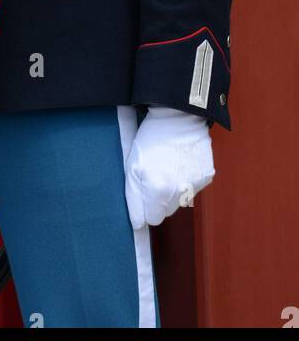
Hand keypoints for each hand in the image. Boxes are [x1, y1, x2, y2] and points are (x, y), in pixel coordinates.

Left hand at [124, 106, 214, 229]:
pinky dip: (186, 180)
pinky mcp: (207, 177)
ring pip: (180, 200)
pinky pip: (193, 188)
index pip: (152, 219)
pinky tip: (181, 162)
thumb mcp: (133, 166)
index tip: (143, 192)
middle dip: (158, 200)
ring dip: (173, 190)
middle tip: (154, 175)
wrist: (179, 116)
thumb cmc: (151, 139)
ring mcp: (196, 185)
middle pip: (167, 211)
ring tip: (168, 166)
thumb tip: (137, 224)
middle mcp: (180, 193)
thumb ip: (134, 198)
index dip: (145, 207)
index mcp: (159, 190)